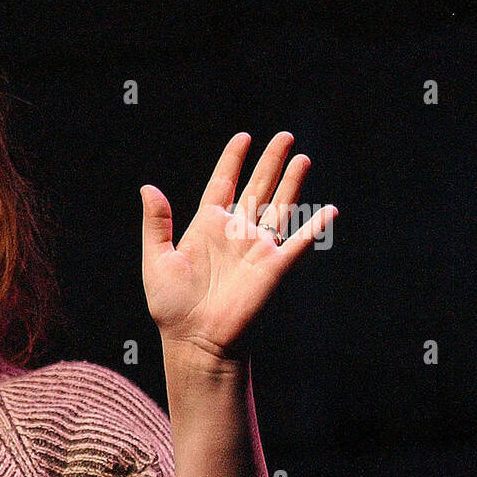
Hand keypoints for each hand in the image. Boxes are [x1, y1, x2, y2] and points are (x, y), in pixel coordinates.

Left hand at [139, 132, 337, 363]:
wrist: (195, 339)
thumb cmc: (172, 306)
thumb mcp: (157, 259)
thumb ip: (156, 223)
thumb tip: (147, 187)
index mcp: (207, 227)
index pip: (223, 184)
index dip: (233, 159)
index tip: (244, 137)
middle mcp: (235, 233)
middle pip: (257, 188)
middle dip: (271, 162)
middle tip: (285, 136)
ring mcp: (257, 249)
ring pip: (280, 207)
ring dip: (292, 183)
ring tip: (302, 157)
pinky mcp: (274, 267)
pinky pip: (299, 243)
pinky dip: (314, 227)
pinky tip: (329, 210)